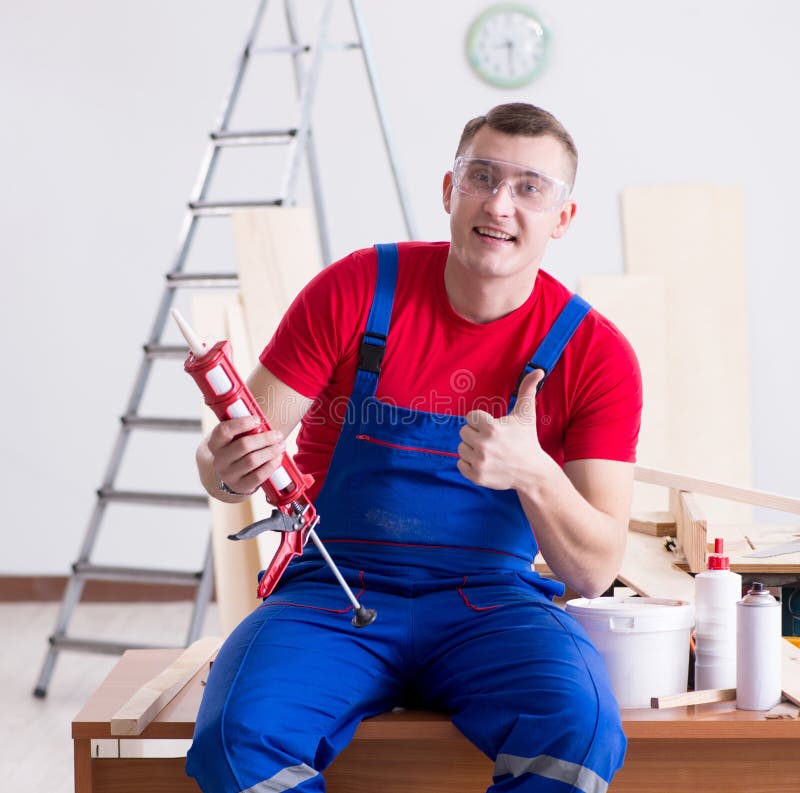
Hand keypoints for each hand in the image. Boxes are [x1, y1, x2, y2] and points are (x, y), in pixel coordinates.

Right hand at [206, 416, 285, 495]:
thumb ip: (245, 429)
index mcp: (215, 444)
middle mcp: (218, 460)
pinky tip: (278, 458)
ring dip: (270, 451)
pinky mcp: (240, 486)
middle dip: (264, 438)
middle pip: (243, 445)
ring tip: (281, 445)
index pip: (224, 431)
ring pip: (252, 460)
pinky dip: (271, 465)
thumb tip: (264, 420)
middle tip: (278, 435)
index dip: (242, 423)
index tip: (258, 420)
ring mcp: (228, 475)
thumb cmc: (238, 449)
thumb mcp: (236, 438)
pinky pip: (258, 476)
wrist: (233, 475)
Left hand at [457, 369, 545, 490]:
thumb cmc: (527, 439)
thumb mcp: (526, 414)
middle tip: (493, 442)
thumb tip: (538, 370)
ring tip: (490, 452)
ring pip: (461, 448)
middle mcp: (483, 445)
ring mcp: (479, 462)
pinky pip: (460, 464)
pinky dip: (470, 464)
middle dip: (476, 435)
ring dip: (472, 449)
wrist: (532, 472)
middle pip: (464, 433)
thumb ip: (527, 389)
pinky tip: (485, 463)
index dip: (481, 422)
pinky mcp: (476, 476)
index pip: (470, 418)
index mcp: (491, 427)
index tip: (494, 429)